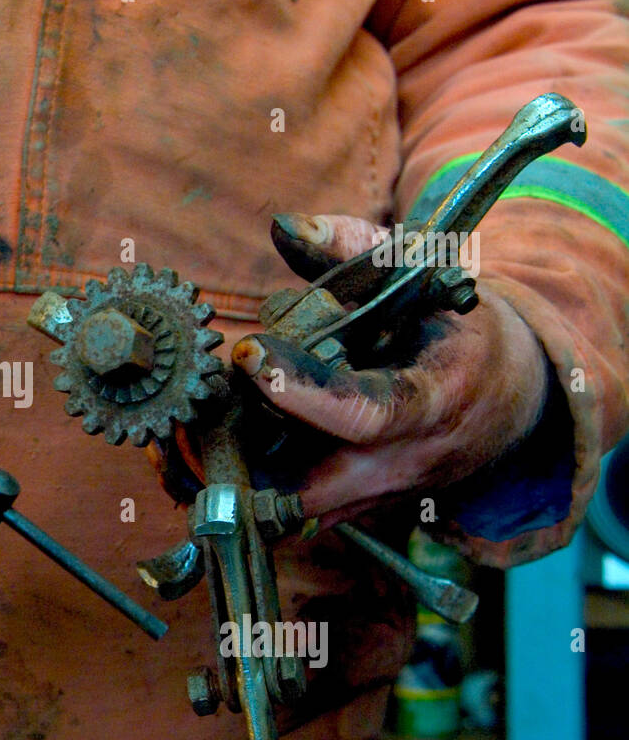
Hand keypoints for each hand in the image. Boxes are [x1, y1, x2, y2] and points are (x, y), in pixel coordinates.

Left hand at [230, 213, 550, 528]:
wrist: (513, 395)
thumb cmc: (459, 327)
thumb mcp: (425, 274)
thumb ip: (352, 246)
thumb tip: (285, 227)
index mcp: (437, 397)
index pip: (363, 413)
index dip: (300, 392)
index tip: (248, 356)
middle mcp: (413, 459)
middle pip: (318, 484)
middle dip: (260, 447)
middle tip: (224, 398)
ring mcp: (390, 493)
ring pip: (302, 506)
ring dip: (257, 469)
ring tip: (228, 417)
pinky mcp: (368, 509)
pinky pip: (306, 512)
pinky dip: (270, 484)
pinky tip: (245, 440)